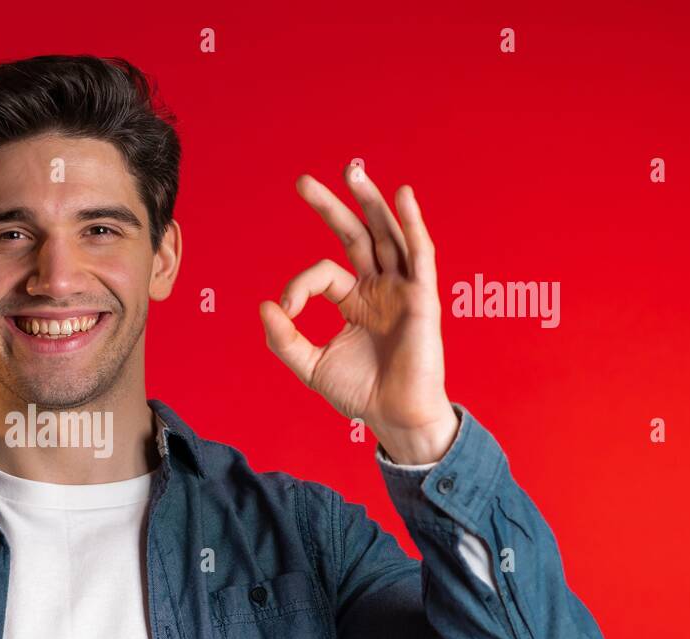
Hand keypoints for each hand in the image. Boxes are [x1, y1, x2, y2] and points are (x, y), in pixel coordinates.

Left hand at [259, 162, 457, 463]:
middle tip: (302, 181)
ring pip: (386, 234)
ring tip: (352, 170)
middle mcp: (380, 287)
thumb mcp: (310, 365)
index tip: (286, 312)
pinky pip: (420, 254)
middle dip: (331, 206)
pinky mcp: (424, 297)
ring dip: (370, 201)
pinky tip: (401, 195)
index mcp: (355, 299)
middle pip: (355, 235)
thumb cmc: (361, 393)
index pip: (322, 273)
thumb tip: (265, 304)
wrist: (395, 417)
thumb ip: (284, 338)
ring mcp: (403, 289)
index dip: (298, 286)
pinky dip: (412, 223)